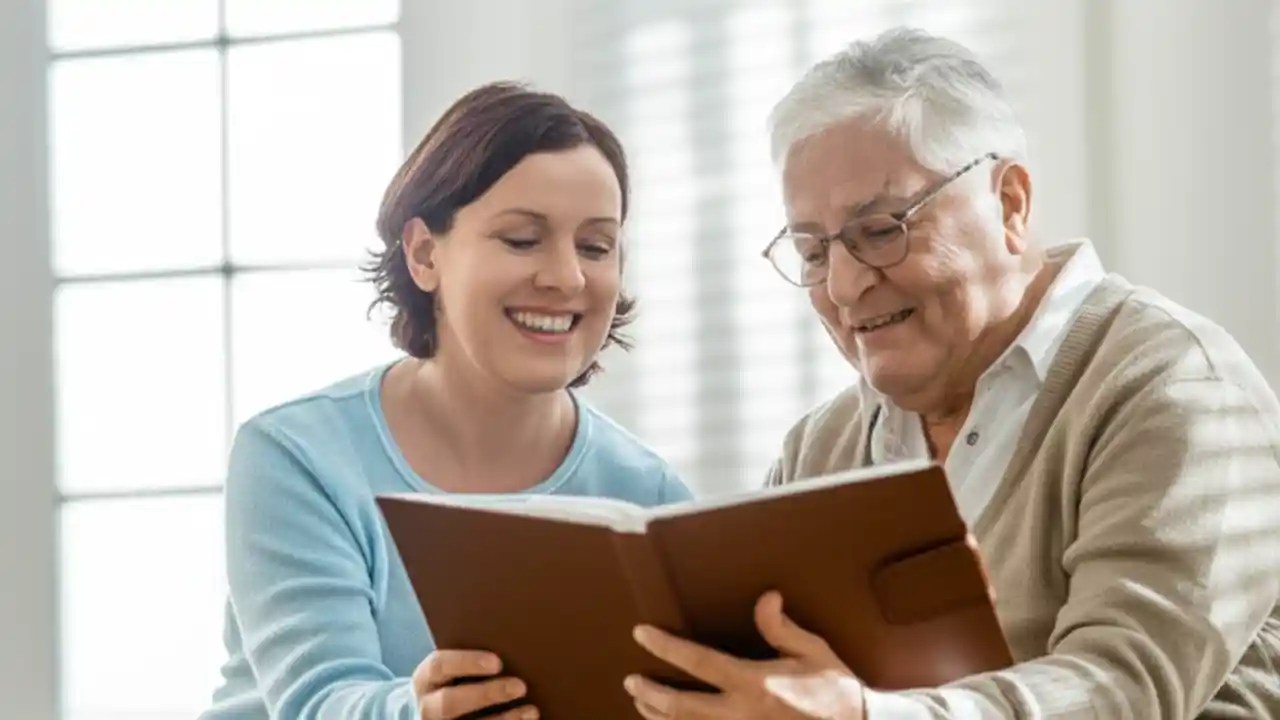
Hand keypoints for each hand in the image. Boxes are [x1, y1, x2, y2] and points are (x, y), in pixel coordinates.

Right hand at [412, 649, 537, 718]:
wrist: (444, 712)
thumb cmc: (460, 679)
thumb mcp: (456, 668)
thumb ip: (474, 658)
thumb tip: (511, 641)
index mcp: (425, 679)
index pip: (438, 666)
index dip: (467, 662)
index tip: (497, 662)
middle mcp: (427, 706)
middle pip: (449, 702)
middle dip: (486, 694)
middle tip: (520, 686)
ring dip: (503, 719)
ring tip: (530, 710)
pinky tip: (526, 719)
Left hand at [623, 591, 865, 718]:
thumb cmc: (835, 690)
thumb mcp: (812, 651)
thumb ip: (781, 627)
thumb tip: (766, 596)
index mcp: (754, 683)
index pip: (697, 661)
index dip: (664, 647)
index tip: (640, 633)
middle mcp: (741, 714)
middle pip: (680, 706)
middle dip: (650, 693)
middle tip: (631, 680)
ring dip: (659, 717)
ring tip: (641, 703)